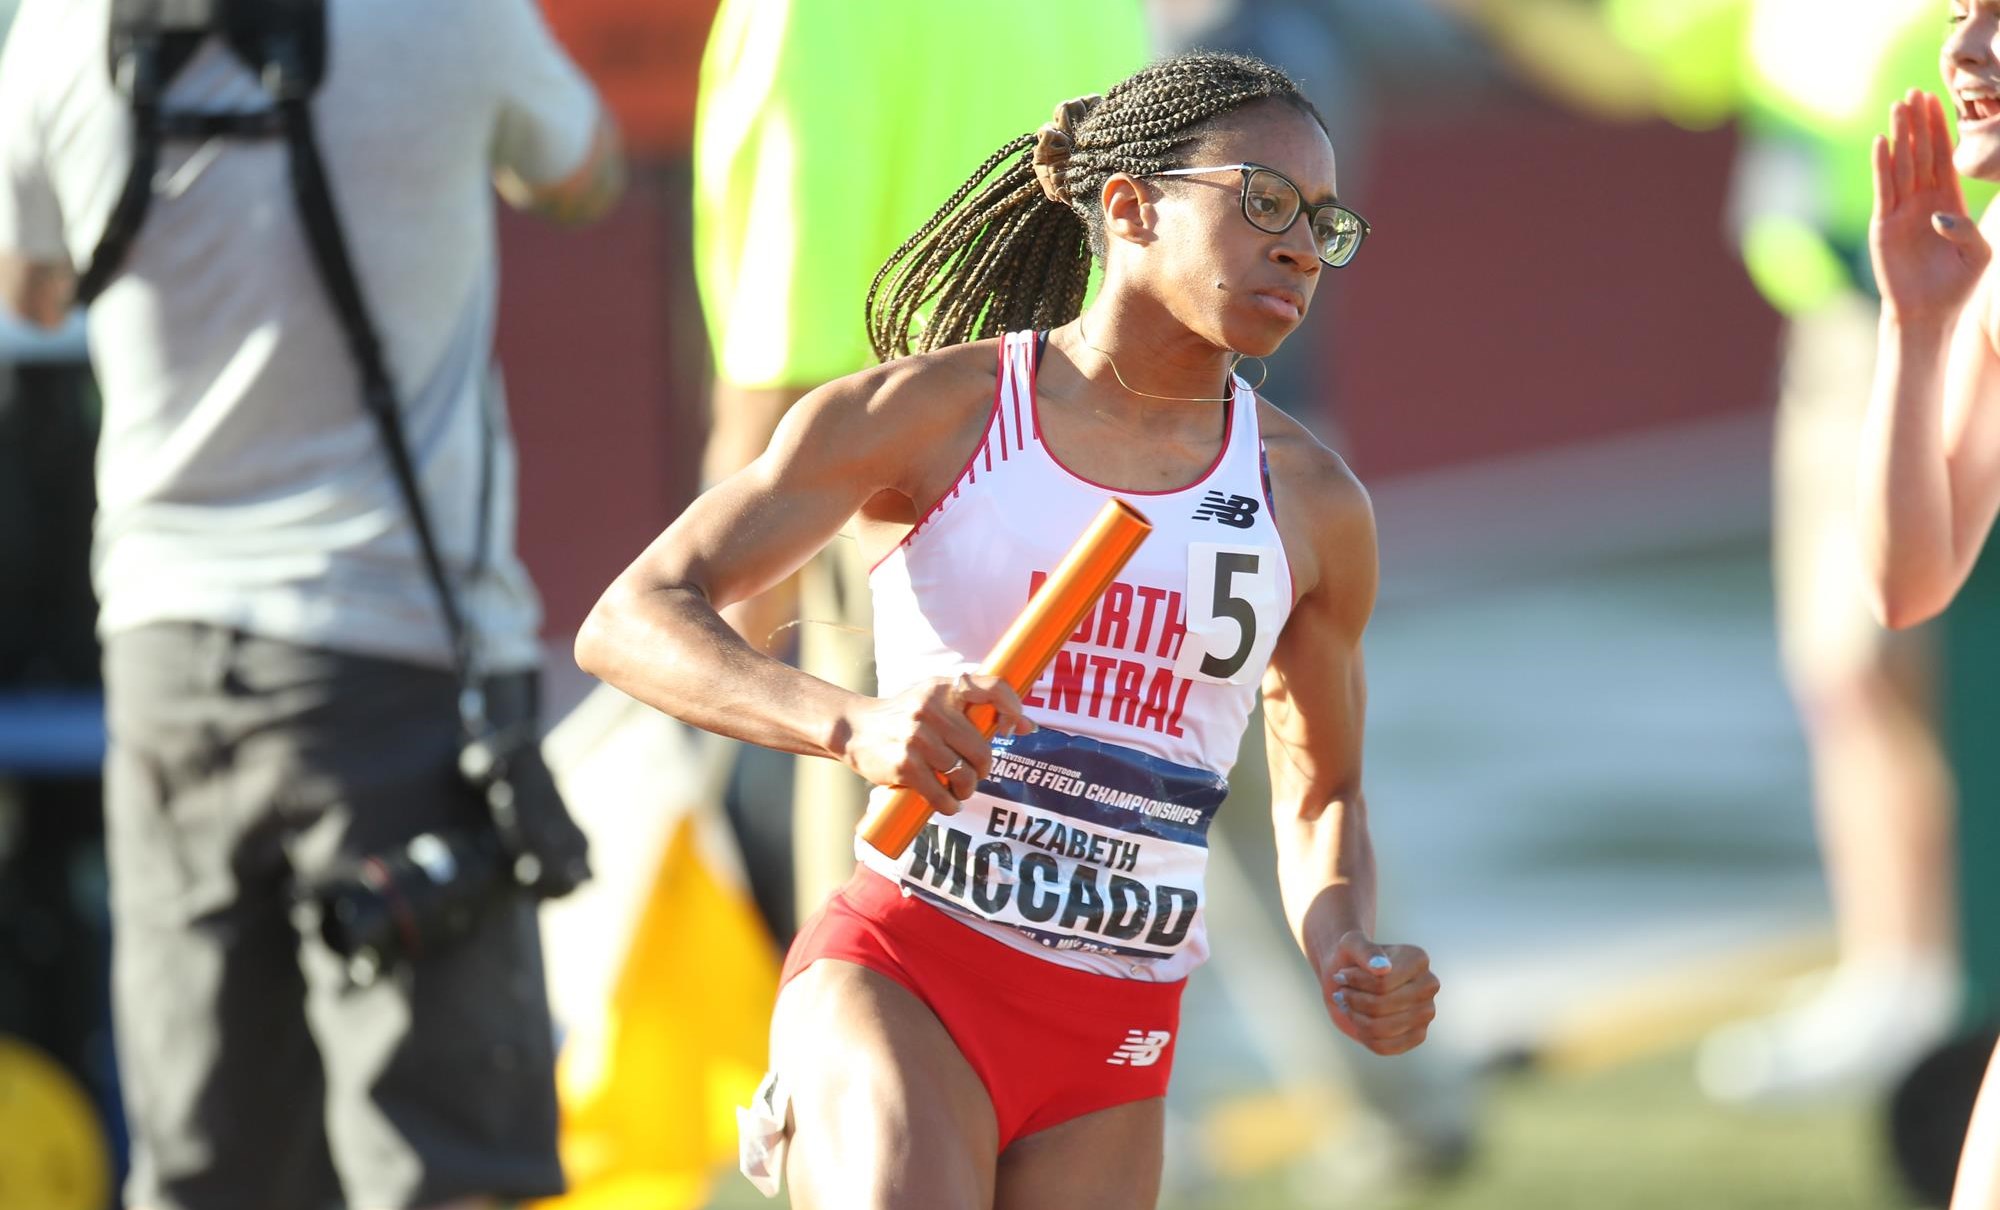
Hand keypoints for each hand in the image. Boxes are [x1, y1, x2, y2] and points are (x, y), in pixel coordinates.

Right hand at [833, 675, 1034, 815]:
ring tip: (959, 790)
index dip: (1013, 708)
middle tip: (974, 774)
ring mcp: (917, 737)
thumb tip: (1025, 725)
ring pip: (963, 775)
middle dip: (983, 769)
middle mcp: (931, 709)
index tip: (1018, 728)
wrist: (854, 729)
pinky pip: (941, 794)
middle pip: (981, 749)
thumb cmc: (903, 715)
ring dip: (966, 790)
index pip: (992, 688)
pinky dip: (949, 805)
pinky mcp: (905, 765)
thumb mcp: (933, 697)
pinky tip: (948, 804)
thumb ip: (970, 705)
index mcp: (943, 688)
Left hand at [1321, 931, 1438, 1055]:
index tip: (1341, 975)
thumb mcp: (1350, 944)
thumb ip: (1365, 950)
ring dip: (1356, 1018)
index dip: (1355, 983)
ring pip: (1383, 1028)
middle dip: (1354, 1001)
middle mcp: (1429, 985)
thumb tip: (1383, 968)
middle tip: (1342, 992)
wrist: (1350, 977)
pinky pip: (1386, 1047)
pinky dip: (1364, 1036)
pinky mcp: (1418, 1035)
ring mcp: (1427, 1012)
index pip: (1382, 983)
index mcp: (1418, 959)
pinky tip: (1359, 1020)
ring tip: (1348, 1004)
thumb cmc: (1351, 957)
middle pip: (1382, 1006)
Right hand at [1871, 89, 1991, 324]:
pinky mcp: (1884, 225)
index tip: (1937, 101)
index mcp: (1949, 202)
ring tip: (1897, 107)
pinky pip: (1883, 190)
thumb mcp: (1977, 255)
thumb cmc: (1957, 286)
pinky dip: (1882, 167)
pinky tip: (1881, 143)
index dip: (1940, 130)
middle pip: (1920, 154)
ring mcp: (1902, 212)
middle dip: (1918, 124)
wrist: (1929, 313)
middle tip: (1914, 92)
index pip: (1943, 158)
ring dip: (1899, 136)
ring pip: (1901, 165)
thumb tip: (1940, 215)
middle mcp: (1924, 202)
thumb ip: (1966, 230)